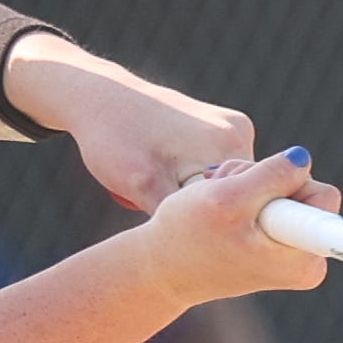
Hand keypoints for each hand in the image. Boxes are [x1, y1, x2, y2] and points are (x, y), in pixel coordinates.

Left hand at [1, 34, 253, 210]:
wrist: (100, 97)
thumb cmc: (114, 137)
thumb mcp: (142, 184)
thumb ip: (180, 214)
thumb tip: (208, 244)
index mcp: (229, 144)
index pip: (242, 205)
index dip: (214, 224)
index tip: (179, 229)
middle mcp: (238, 134)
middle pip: (232, 196)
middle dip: (200, 208)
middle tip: (155, 203)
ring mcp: (231, 130)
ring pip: (220, 186)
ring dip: (190, 197)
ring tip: (154, 186)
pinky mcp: (219, 131)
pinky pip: (212, 171)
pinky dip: (188, 180)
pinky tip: (160, 172)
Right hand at [137, 151, 340, 308]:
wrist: (162, 268)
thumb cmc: (186, 239)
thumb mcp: (225, 200)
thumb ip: (269, 175)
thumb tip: (302, 159)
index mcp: (300, 258)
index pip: (323, 199)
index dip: (318, 194)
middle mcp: (306, 258)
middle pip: (308, 187)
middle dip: (268, 181)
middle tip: (231, 197)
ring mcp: (294, 250)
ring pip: (289, 188)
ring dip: (253, 185)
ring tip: (222, 206)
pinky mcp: (282, 240)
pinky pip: (277, 196)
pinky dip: (250, 193)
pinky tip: (226, 209)